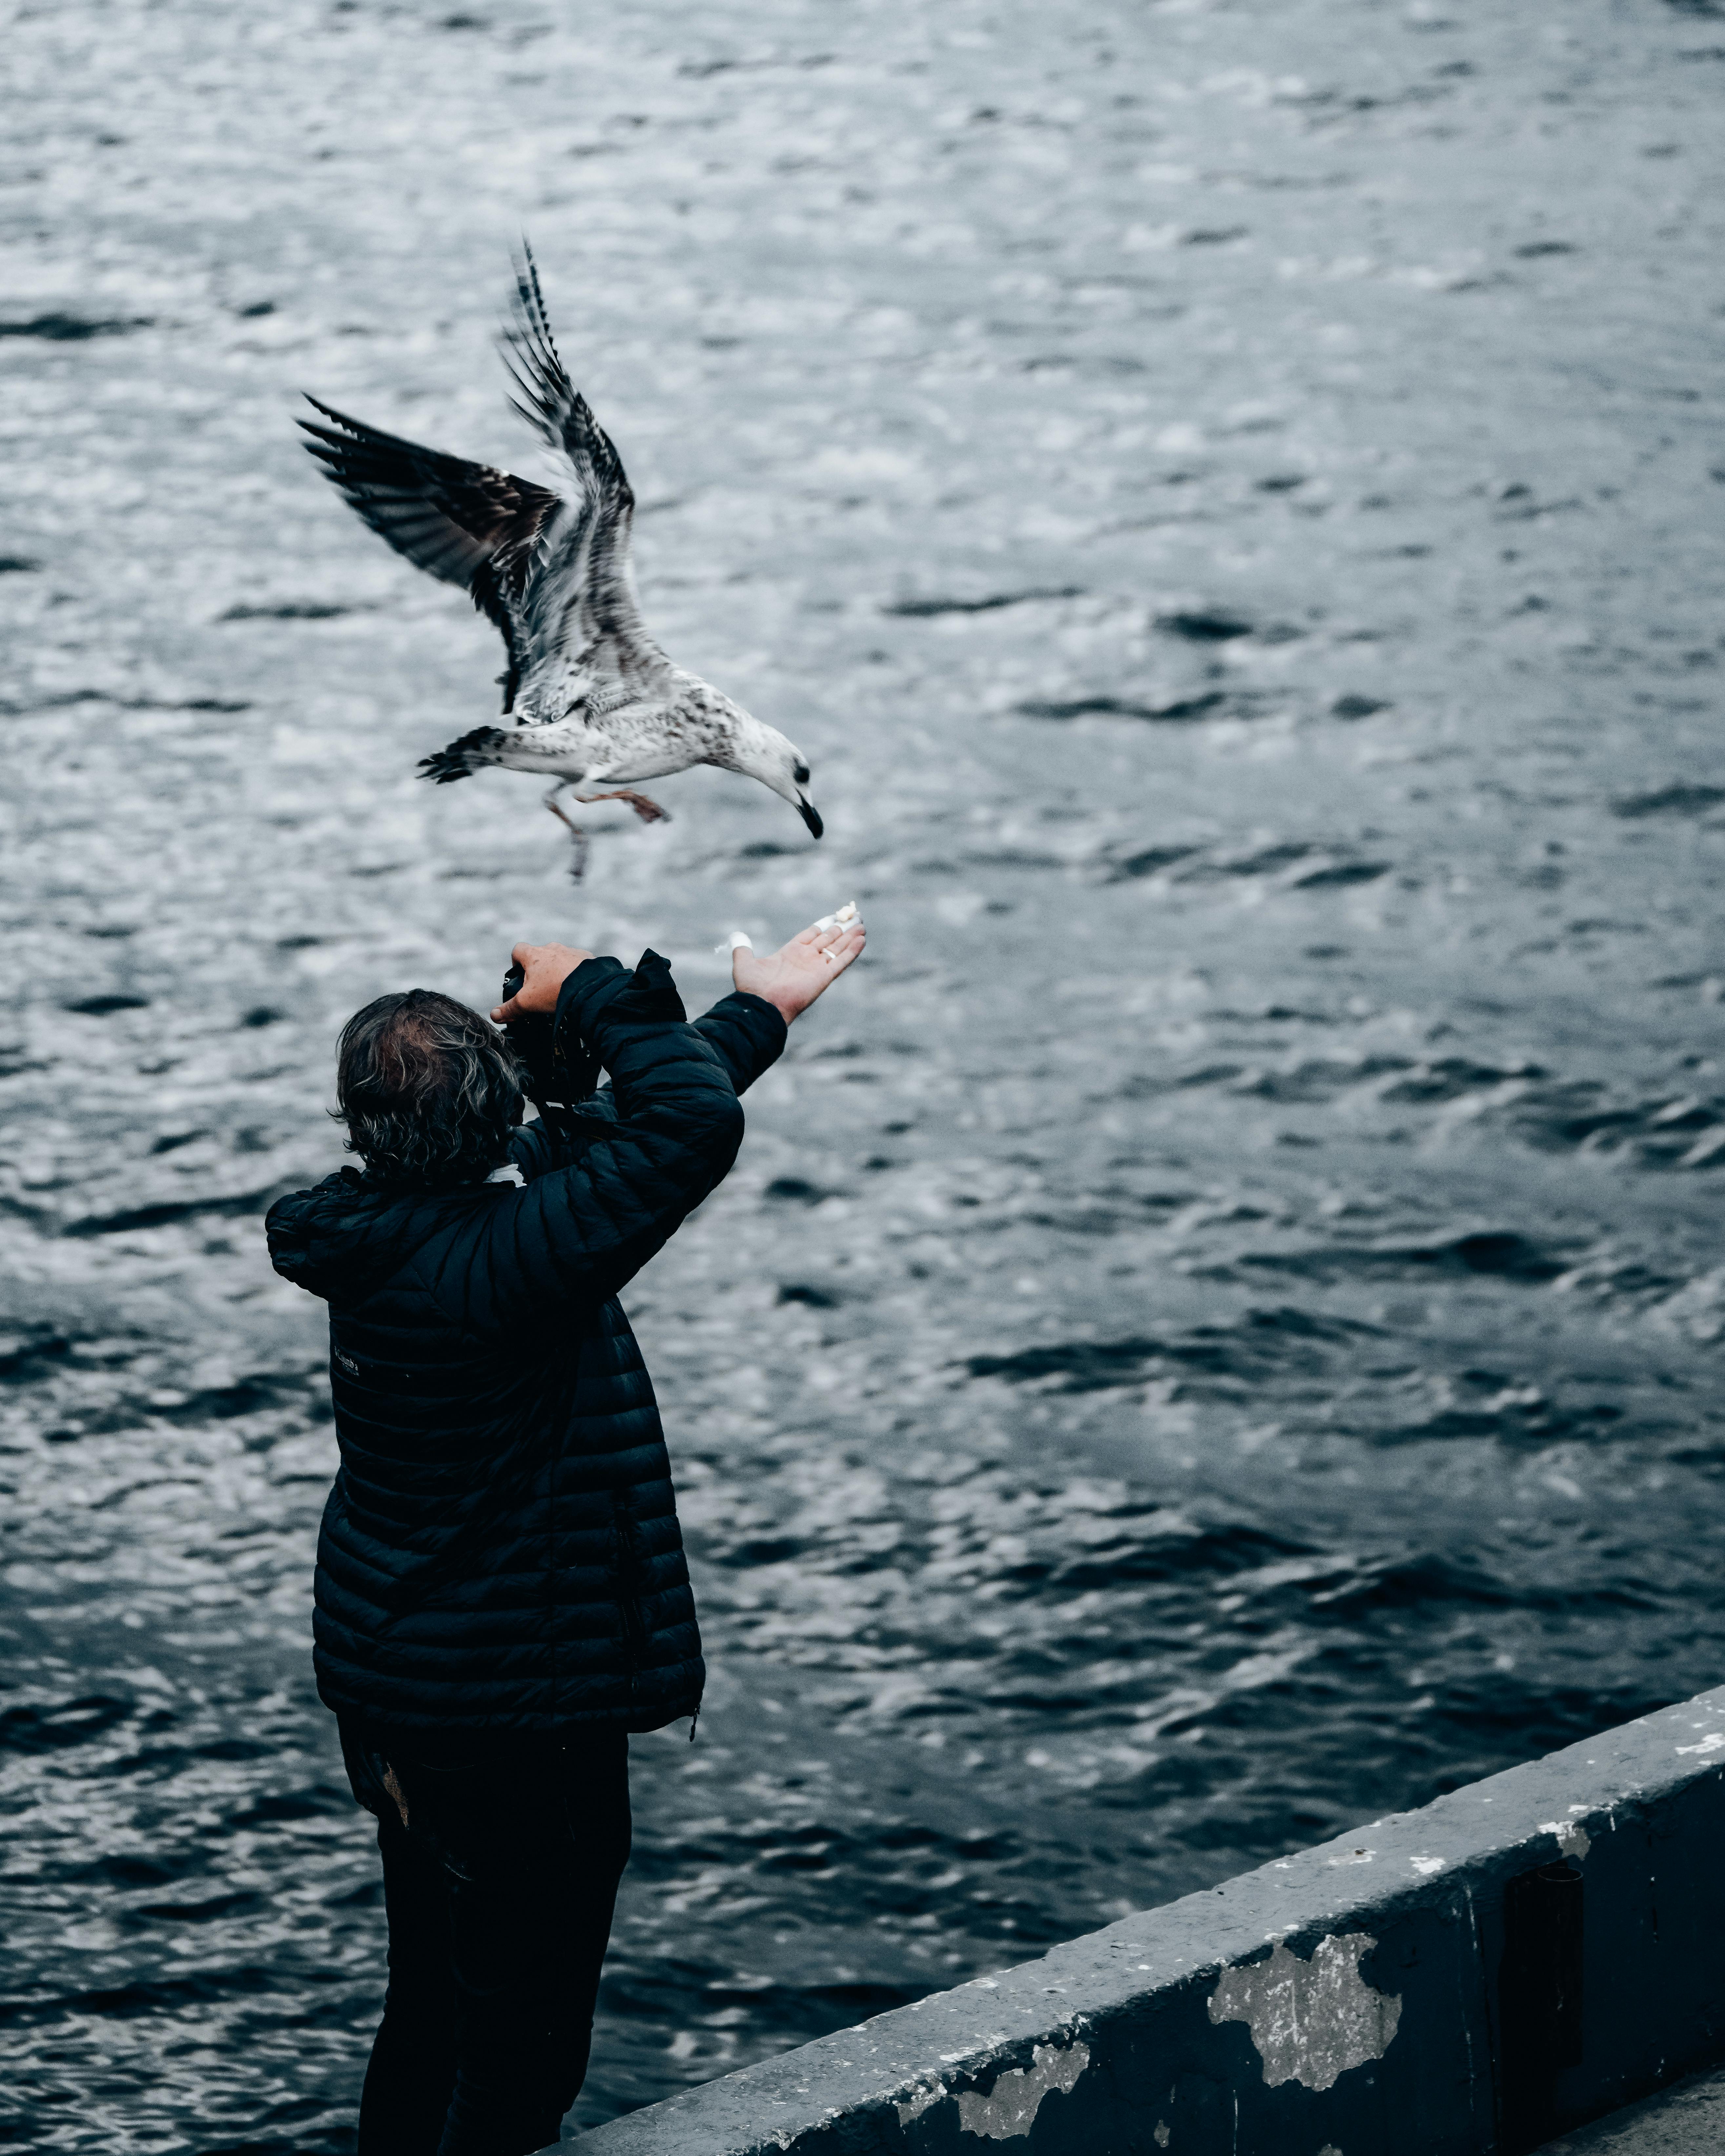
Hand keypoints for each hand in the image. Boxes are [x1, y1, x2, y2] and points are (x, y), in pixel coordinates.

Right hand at [490, 942, 593, 1023]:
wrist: (589, 987)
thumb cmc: (554, 991)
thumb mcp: (527, 1002)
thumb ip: (509, 1008)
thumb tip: (494, 1015)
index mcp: (534, 955)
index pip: (518, 950)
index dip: (516, 962)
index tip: (519, 975)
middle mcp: (552, 948)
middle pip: (540, 956)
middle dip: (538, 970)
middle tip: (540, 989)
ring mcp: (571, 952)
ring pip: (559, 959)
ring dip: (557, 971)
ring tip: (560, 990)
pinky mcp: (588, 958)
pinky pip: (577, 964)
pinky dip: (575, 973)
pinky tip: (576, 987)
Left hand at [731, 912, 865, 1025]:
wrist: (762, 1006)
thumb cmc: (752, 987)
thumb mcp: (744, 963)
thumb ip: (743, 949)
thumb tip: (737, 936)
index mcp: (790, 953)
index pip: (811, 935)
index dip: (822, 926)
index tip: (833, 917)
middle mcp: (806, 959)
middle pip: (828, 939)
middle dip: (840, 929)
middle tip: (853, 917)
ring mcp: (816, 967)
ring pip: (837, 948)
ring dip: (850, 936)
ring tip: (861, 925)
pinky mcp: (824, 976)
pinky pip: (842, 961)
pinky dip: (853, 950)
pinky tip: (862, 939)